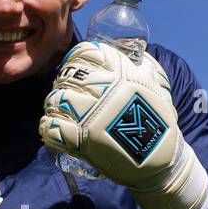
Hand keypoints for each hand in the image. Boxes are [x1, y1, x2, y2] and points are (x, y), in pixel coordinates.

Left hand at [40, 42, 207, 208]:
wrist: (158, 159)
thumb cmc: (159, 121)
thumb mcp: (157, 83)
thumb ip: (141, 64)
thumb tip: (129, 49)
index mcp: (120, 73)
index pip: (86, 53)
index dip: (75, 59)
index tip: (73, 67)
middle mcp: (104, 91)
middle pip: (67, 76)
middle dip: (62, 83)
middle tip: (65, 92)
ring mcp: (91, 116)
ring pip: (57, 100)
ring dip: (54, 104)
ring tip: (57, 109)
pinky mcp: (82, 140)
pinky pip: (53, 127)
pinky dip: (48, 126)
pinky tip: (50, 126)